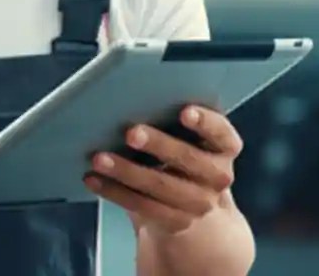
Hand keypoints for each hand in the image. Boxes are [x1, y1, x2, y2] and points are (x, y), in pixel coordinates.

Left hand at [84, 106, 242, 235]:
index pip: (221, 132)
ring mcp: (199, 202)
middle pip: (188, 159)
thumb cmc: (179, 155)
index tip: (184, 112)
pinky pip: (142, 206)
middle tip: (130, 133)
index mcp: (224, 147)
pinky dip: (114, 191)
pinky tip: (94, 179)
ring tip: (99, 159)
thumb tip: (128, 98)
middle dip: (158, 145)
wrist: (192, 206)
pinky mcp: (176, 221)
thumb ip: (168, 119)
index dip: (205, 122)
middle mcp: (218, 175)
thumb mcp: (184, 136)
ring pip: (161, 187)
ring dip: (126, 171)